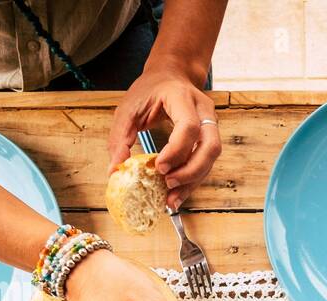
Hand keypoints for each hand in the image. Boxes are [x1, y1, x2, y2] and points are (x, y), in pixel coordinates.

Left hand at [109, 66, 220, 208]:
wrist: (171, 76)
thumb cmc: (149, 90)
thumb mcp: (128, 108)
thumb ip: (120, 138)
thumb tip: (114, 170)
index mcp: (182, 97)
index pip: (189, 127)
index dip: (176, 151)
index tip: (158, 167)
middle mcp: (203, 110)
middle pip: (210, 146)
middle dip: (191, 171)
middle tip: (168, 183)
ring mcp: (211, 123)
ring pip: (212, 157)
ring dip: (194, 180)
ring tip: (172, 198)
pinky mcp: (209, 136)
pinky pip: (206, 162)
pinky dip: (193, 179)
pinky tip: (177, 193)